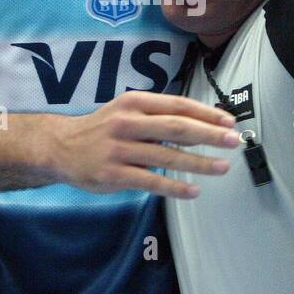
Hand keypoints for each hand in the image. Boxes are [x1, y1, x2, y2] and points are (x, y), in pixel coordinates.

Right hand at [47, 90, 239, 197]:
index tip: (228, 122)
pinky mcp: (114, 174)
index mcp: (134, 103)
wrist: (60, 147)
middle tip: (233, 141)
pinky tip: (193, 190)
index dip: (205, 113)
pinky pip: (151, 181)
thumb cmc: (102, 129)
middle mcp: (127, 122)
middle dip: (209, 135)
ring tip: (222, 167)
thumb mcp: (126, 111)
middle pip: (176, 127)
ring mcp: (119, 149)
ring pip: (167, 155)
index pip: (177, 105)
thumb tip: (201, 126)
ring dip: (198, 162)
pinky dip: (175, 187)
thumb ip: (158, 117)